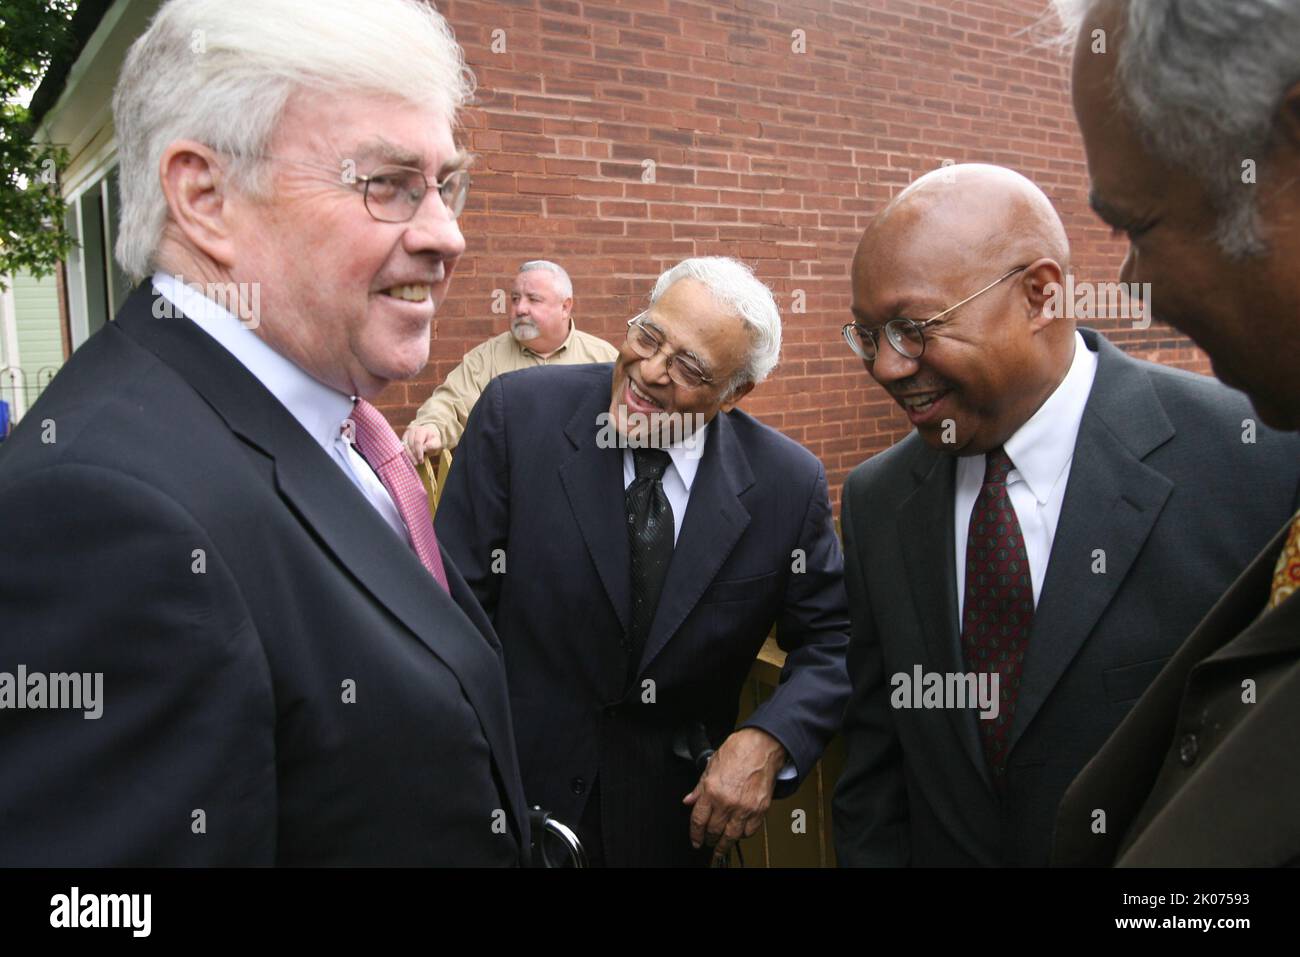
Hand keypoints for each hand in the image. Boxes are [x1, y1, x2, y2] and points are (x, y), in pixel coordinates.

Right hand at [402, 423, 441, 467]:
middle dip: (414, 455)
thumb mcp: (436, 442)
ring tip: (415, 462)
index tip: (421, 460)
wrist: (428, 434)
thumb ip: (431, 445)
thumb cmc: (432, 440)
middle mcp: (412, 430)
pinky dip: (406, 454)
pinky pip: (402, 447)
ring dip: (409, 456)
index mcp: (421, 430)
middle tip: (419, 462)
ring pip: (405, 446)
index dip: (418, 451)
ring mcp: (406, 434)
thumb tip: (424, 448)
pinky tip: (410, 459)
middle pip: (411, 444)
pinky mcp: (403, 438)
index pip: (418, 442)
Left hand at [683, 727, 785, 863]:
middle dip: (708, 839)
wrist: (761, 746)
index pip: (698, 821)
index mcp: (712, 790)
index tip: (695, 840)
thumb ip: (699, 788)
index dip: (695, 835)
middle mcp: (727, 801)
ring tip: (721, 846)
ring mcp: (745, 807)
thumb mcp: (711, 766)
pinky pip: (750, 831)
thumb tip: (689, 800)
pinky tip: (739, 833)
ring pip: (731, 836)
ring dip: (724, 844)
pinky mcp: (760, 809)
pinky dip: (743, 835)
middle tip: (707, 841)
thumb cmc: (738, 751)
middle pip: (713, 831)